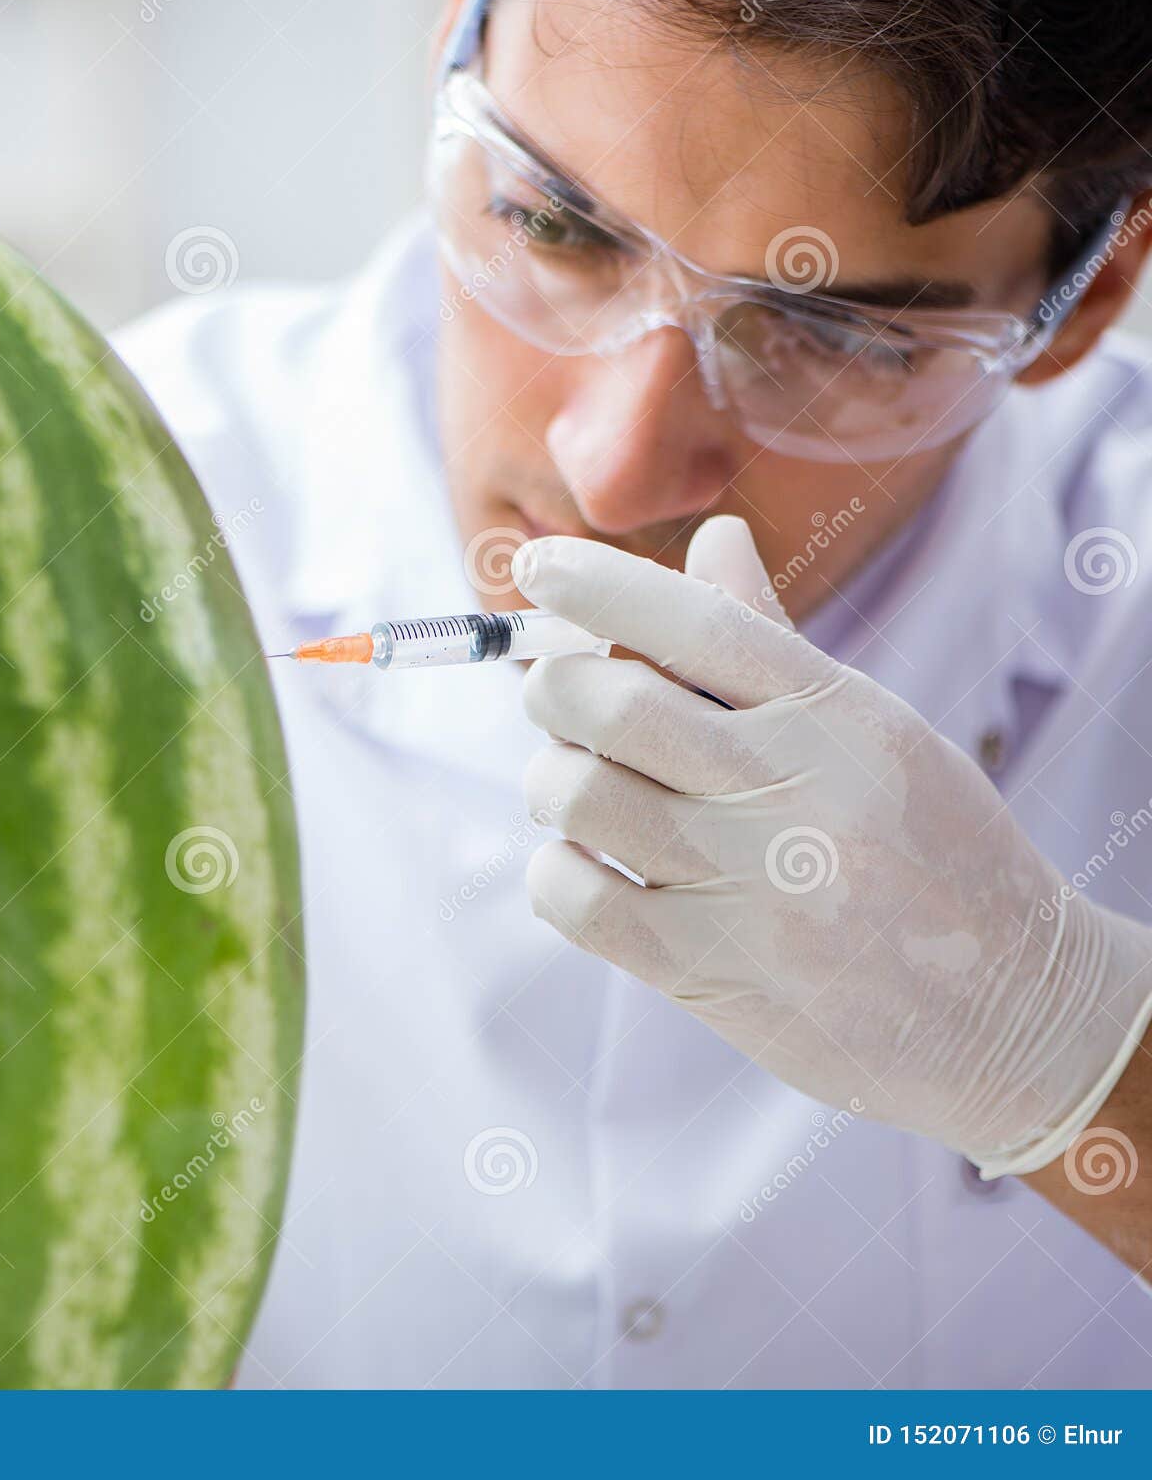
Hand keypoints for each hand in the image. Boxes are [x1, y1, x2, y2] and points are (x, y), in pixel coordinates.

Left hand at [514, 517, 1151, 1175]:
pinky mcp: (708, 970)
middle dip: (554, 685)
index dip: (597, 584)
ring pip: (577, 794)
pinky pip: (574, 897)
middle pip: (612, 701)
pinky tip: (586, 864)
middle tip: (557, 695)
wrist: (1016, 1014)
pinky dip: (555, 869)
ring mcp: (746, 886)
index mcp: (836, 715)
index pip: (694, 621)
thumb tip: (713, 536)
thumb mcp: (878, 731)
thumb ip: (773, 641)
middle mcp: (789, 790)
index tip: (535, 565)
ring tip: (578, 787)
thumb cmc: (937, 855)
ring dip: (550, 779)